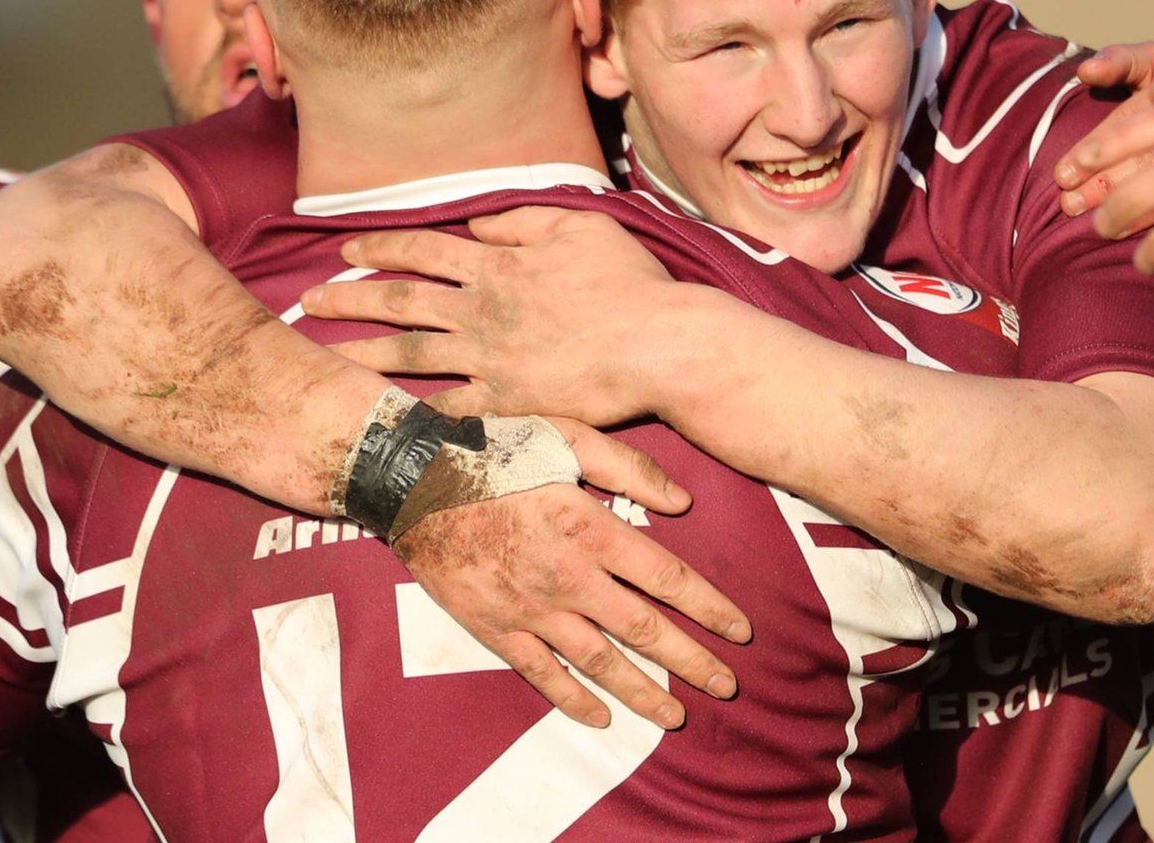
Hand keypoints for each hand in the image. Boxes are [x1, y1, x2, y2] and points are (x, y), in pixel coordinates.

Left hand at [301, 207, 678, 423]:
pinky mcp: (504, 404)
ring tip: (325, 356)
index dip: (381, 248)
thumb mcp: (580, 227)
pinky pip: (446, 409)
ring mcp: (488, 360)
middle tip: (310, 300)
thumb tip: (480, 228)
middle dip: (349, 298)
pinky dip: (411, 411)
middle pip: (400, 300)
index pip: (422, 250)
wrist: (661, 346)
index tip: (348, 250)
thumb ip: (523, 223)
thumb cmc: (630, 284)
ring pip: (408, 353)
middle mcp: (481, 310)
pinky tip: (380, 416)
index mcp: (497, 265)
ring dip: (361, 352)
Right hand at [395, 420, 750, 729]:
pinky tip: (602, 718)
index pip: (667, 578)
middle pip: (643, 630)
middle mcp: (566, 577)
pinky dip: (573, 699)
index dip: (709, 608)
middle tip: (726, 687)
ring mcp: (529, 608)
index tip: (741, 632)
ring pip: (598, 662)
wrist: (412, 479)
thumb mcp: (565, 435)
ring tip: (676, 716)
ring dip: (642, 692)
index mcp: (589, 528)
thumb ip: (628, 467)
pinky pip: (541, 673)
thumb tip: (684, 502)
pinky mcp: (494, 627)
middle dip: (691, 663)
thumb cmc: (494, 448)